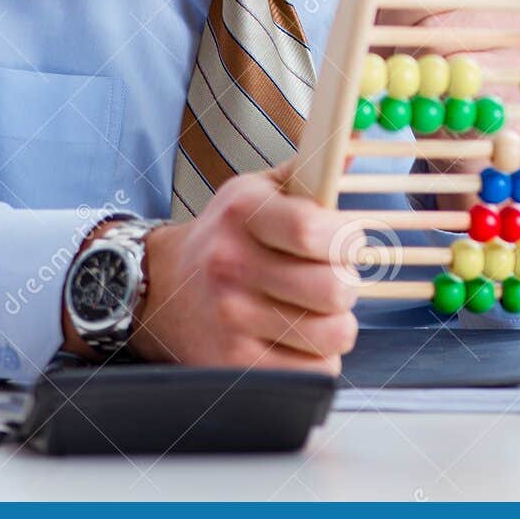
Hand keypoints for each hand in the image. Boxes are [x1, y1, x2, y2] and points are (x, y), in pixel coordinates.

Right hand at [127, 165, 360, 372]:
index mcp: (242, 214)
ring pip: (333, 336)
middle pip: (334, 289)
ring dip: (340, 324)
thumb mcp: (257, 190)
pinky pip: (315, 373)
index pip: (313, 230)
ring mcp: (231, 320)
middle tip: (336, 277)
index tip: (348, 239)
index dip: (349, 238)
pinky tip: (301, 338)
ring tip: (320, 310)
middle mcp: (231, 266)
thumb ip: (310, 172)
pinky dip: (321, 359)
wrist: (161, 288)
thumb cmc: (225, 236)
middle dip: (349, 283)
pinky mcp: (235, 365)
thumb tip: (358, 145)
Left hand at [387, 0, 519, 100]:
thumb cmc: (434, 29)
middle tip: (389, 26)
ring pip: (433, 29)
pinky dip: (425, 77)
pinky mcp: (515, 72)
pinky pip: (449, 69)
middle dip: (394, 11)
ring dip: (405, 48)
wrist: (471, 96)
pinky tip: (427, 79)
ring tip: (406, 55)